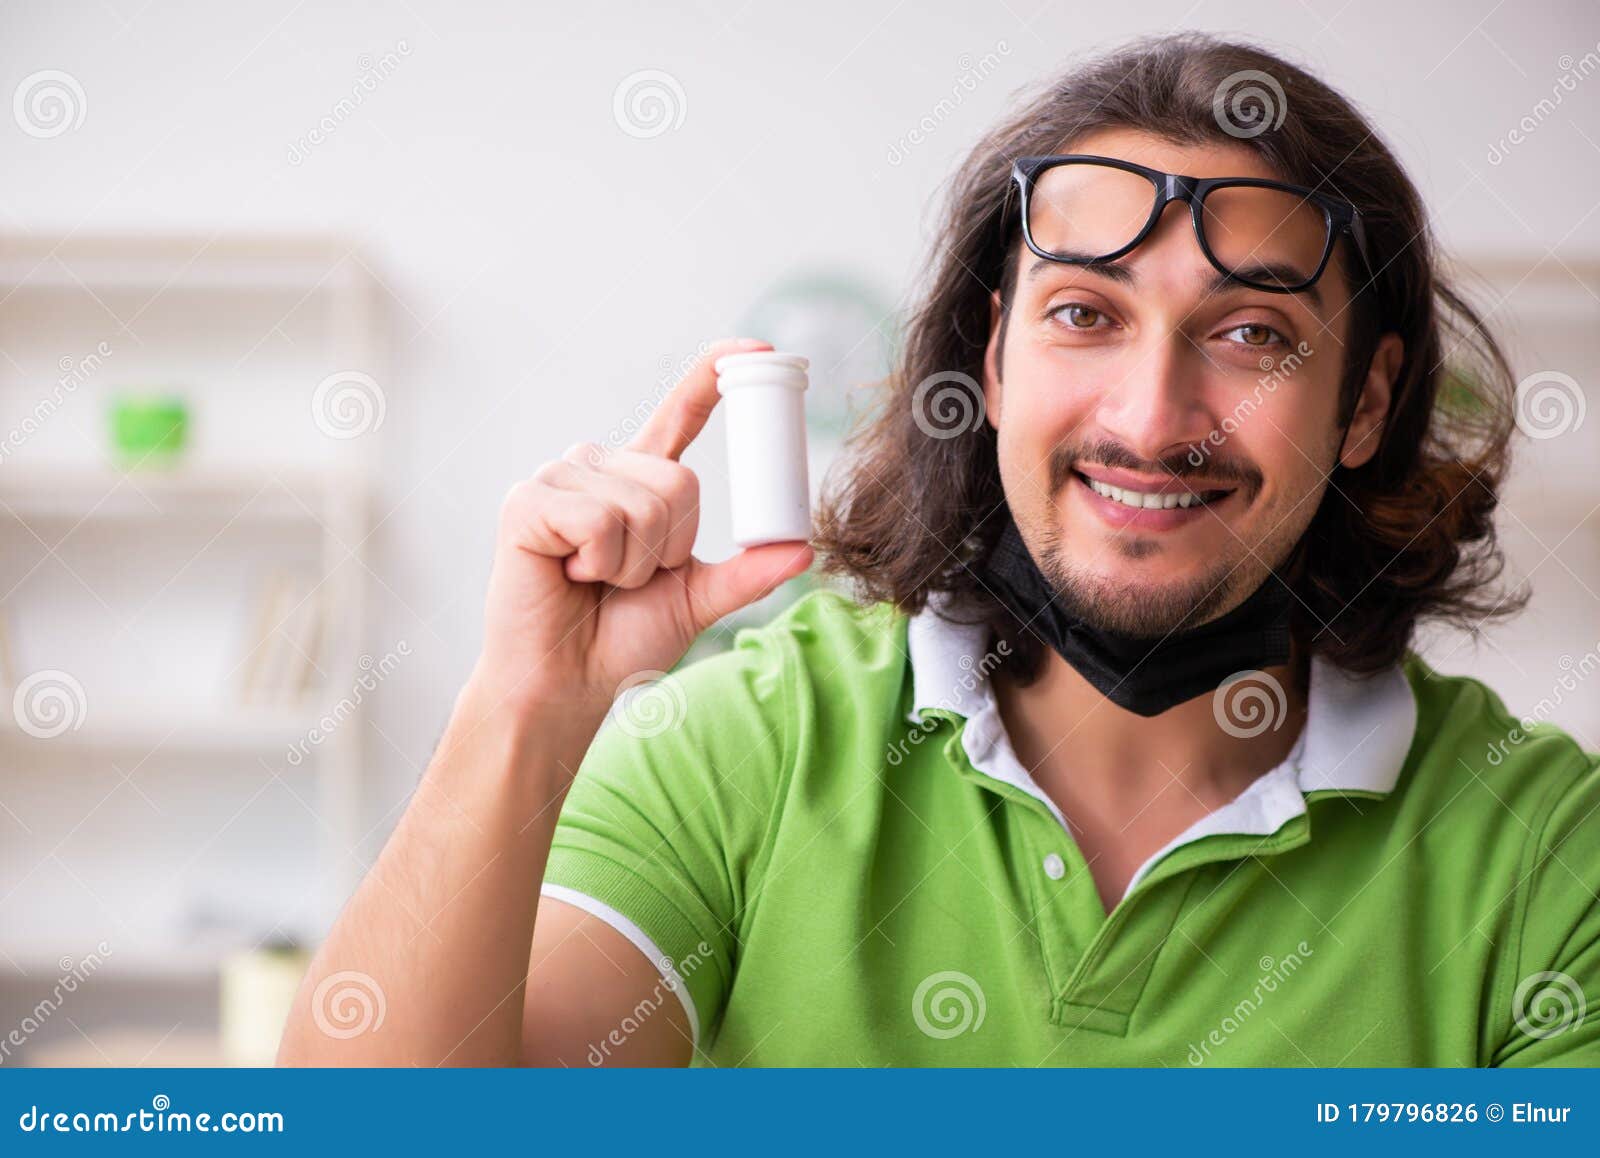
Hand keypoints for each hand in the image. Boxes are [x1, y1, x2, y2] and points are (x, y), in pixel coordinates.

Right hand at [470, 337, 813, 721]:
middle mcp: (599, 467)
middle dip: (670, 547)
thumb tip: (804, 549)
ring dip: (633, 564)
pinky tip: (569, 575)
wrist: (567, 685)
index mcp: (638, 481)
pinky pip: (598, 520)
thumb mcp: (696, 601)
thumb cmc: (621, 641)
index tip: (757, 350)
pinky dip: (598, 562)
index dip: (713, 376)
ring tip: (594, 580)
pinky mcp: (526, 502)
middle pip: (680, 481)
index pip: (681, 413)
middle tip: (628, 579)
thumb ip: (746, 572)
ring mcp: (559, 479)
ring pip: (643, 503)